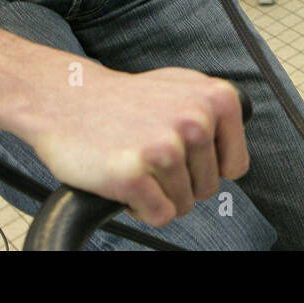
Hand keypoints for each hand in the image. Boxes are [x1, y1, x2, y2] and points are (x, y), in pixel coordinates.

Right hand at [29, 66, 248, 228]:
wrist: (66, 99)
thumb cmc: (125, 98)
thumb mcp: (182, 86)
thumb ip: (216, 111)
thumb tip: (237, 149)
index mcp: (217, 99)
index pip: (235, 166)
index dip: (206, 167)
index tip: (180, 151)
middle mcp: (196, 120)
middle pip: (209, 189)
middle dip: (180, 182)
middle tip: (149, 154)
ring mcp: (165, 148)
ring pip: (184, 205)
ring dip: (158, 194)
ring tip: (135, 161)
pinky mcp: (133, 175)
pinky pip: (159, 216)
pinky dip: (141, 208)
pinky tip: (123, 179)